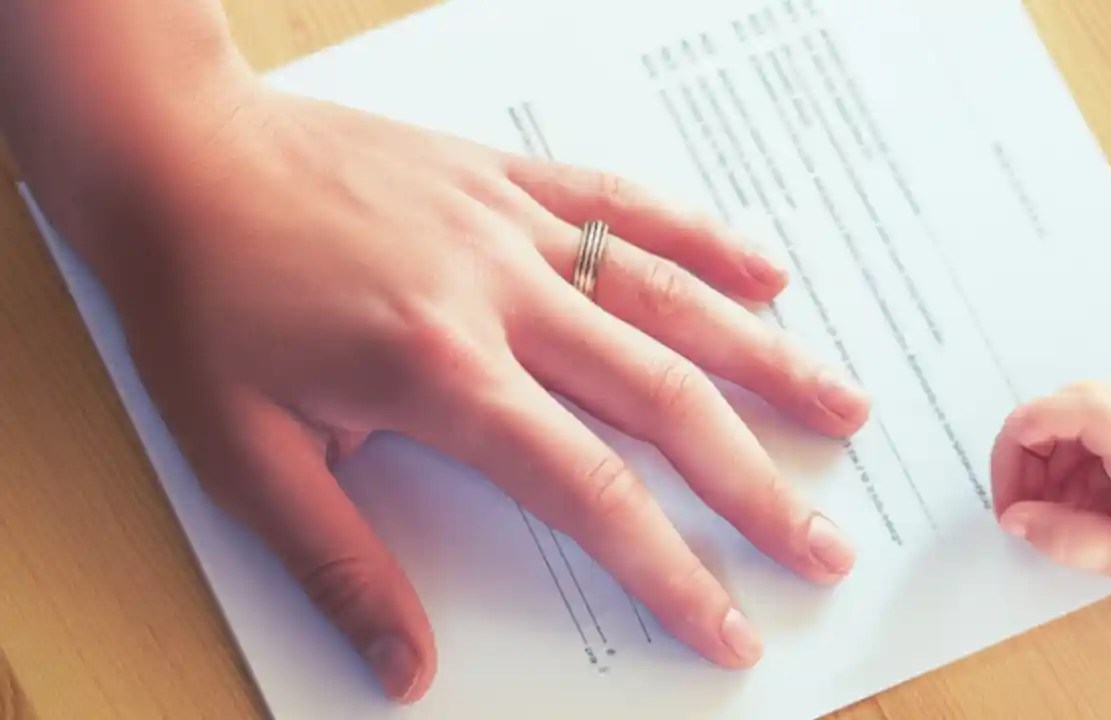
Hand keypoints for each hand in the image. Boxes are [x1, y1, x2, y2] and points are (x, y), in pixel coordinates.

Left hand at [81, 80, 869, 700]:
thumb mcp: (247, 455)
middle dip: (756, 486)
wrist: (176, 157)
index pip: (590, 492)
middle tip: (825, 543)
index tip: (730, 623)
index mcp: (440, 374)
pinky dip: (702, 237)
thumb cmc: (203, 300)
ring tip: (845, 411)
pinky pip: (624, 203)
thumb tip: (404, 670)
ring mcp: (512, 229)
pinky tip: (764, 268)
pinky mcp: (505, 180)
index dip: (672, 570)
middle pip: (663, 401)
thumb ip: (340, 563)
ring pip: (670, 298)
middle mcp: (500, 298)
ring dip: (767, 361)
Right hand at [992, 382, 1110, 609]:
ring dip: (1045, 466)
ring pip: (1066, 424)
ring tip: (1052, 516)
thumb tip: (1014, 520)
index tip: (1010, 501)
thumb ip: (1067, 537)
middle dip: (1025, 458)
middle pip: (1053, 411)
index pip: (1053, 411)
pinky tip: (1075, 509)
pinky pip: (1087, 439)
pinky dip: (1067, 470)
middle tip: (1023, 511)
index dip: (1014, 450)